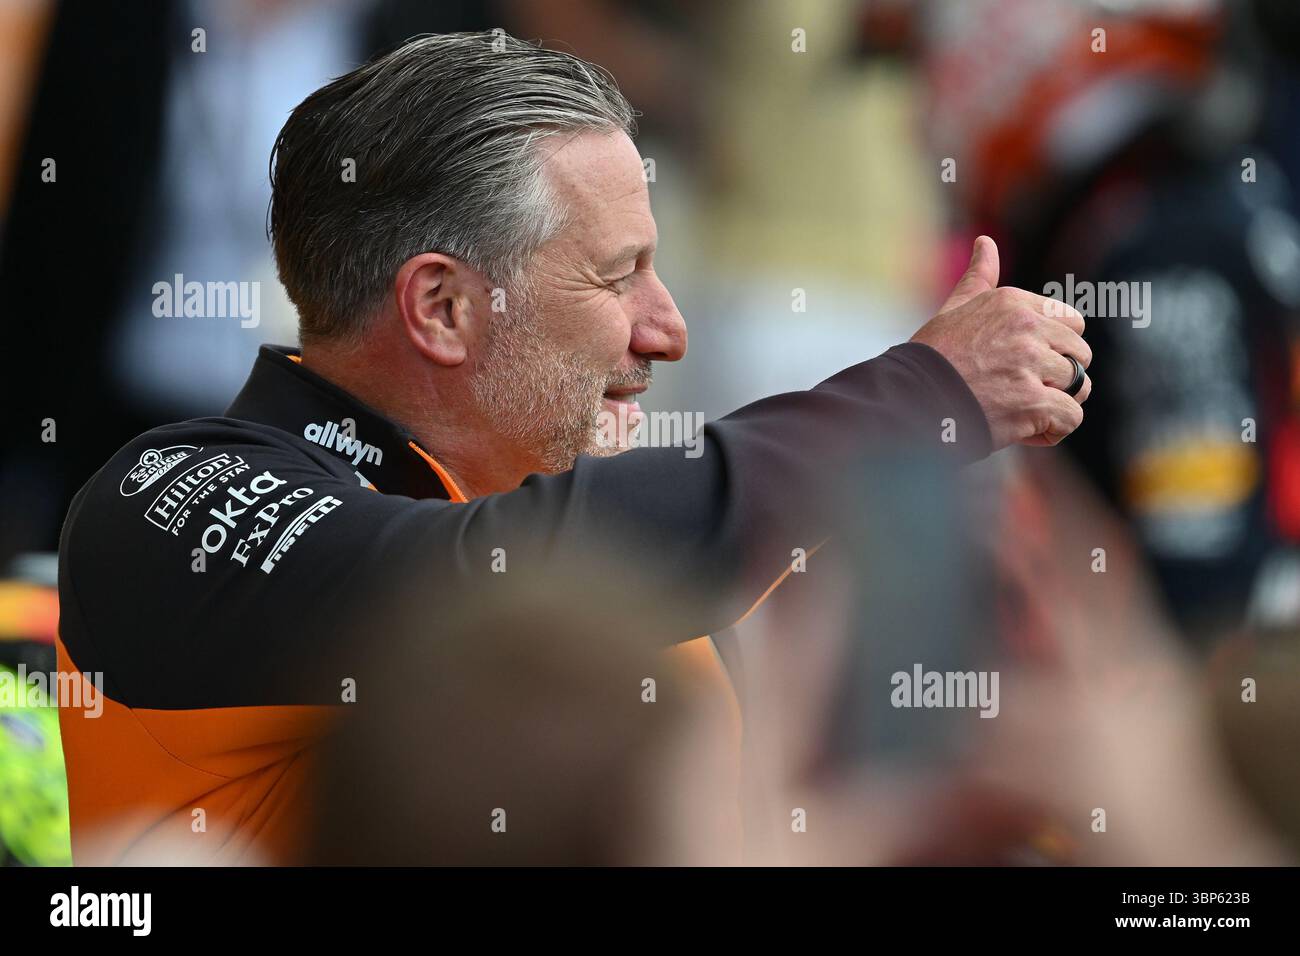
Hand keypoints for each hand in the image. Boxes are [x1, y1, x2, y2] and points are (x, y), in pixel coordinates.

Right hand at [911, 236, 1090, 449]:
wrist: (909, 400)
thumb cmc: (932, 358)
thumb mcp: (955, 308)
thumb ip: (978, 276)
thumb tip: (985, 241)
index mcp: (1014, 302)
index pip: (1071, 323)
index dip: (1054, 348)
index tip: (1025, 364)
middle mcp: (1027, 328)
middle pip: (1081, 355)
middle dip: (1060, 376)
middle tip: (1024, 391)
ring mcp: (1031, 365)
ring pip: (1080, 386)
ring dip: (1057, 404)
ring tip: (1025, 411)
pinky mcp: (1033, 402)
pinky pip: (1071, 416)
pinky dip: (1054, 430)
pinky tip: (1027, 431)